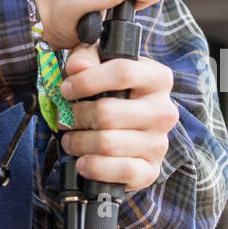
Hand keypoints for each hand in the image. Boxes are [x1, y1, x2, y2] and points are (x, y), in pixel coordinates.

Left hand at [57, 41, 179, 192]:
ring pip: (108, 143)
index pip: (122, 72)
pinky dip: (94, 167)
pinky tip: (83, 161)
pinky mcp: (150, 170)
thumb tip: (76, 68)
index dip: (87, 80)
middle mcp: (164, 111)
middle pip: (108, 113)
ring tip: (70, 139)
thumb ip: (86, 57)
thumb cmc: (112, 93)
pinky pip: (120, 170)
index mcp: (157, 79)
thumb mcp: (99, 66)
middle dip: (76, 117)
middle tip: (63, 119)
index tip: (66, 89)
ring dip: (78, 143)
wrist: (130, 131)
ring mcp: (159, 143)